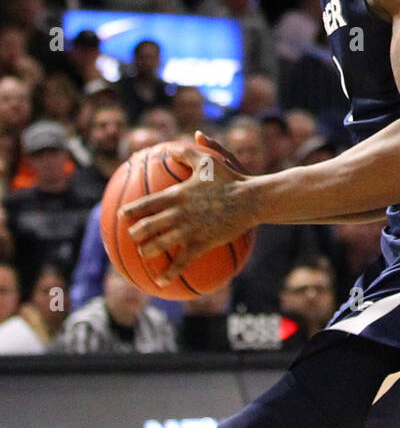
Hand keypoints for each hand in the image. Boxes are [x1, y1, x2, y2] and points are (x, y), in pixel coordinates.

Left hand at [120, 131, 256, 285]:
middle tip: (131, 236)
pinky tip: (159, 282)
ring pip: (158, 245)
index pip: (145, 204)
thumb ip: (188, 152)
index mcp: (176, 194)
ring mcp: (188, 230)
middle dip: (134, 234)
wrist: (250, 199)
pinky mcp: (200, 243)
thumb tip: (173, 144)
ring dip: (146, 251)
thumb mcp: (209, 161)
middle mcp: (177, 213)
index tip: (121, 216)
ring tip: (142, 254)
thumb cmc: (231, 178)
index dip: (129, 211)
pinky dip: (168, 274)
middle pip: (146, 227)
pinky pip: (180, 262)